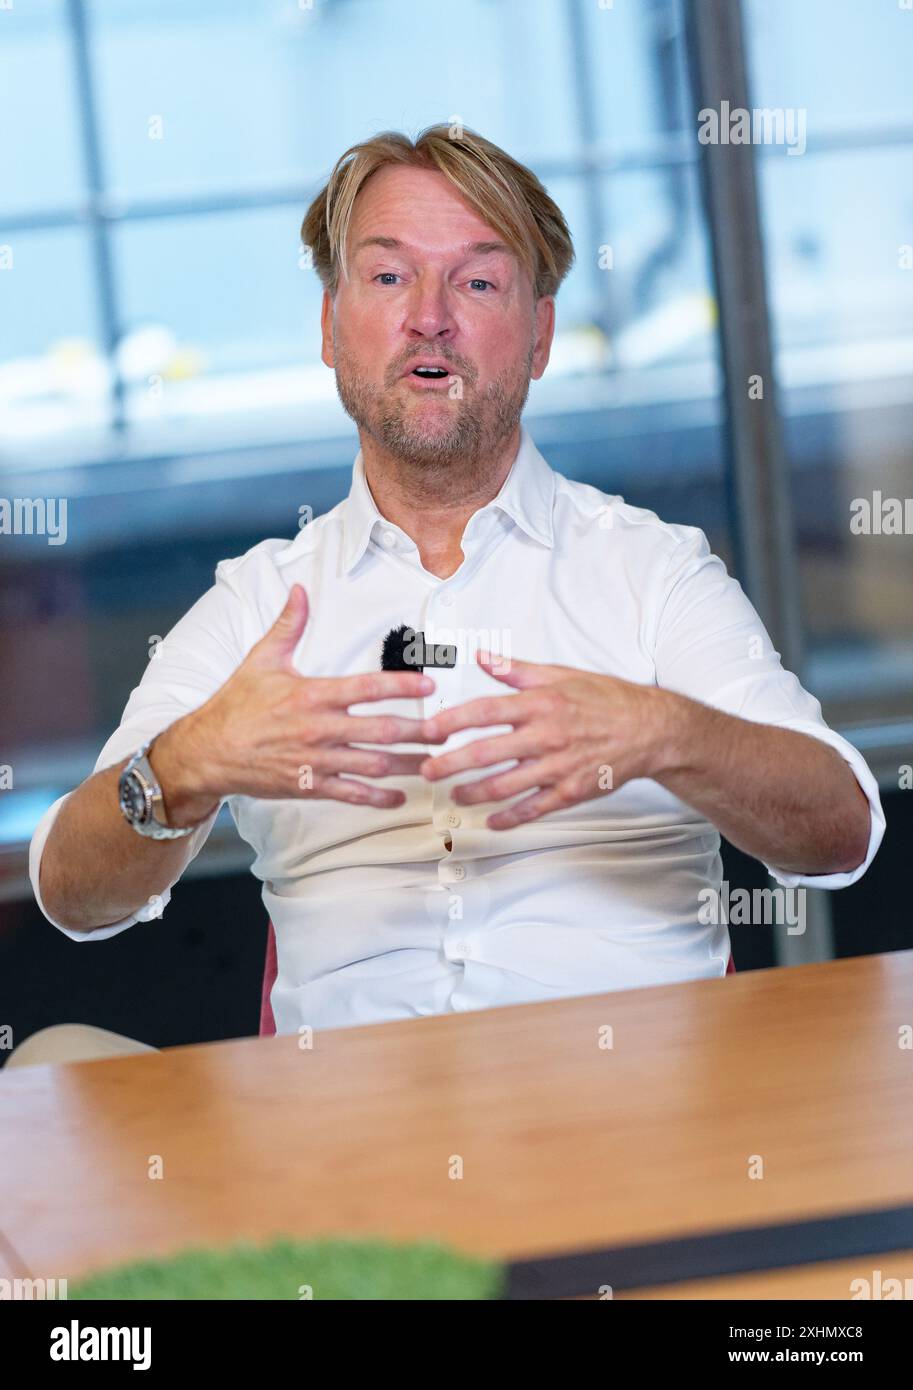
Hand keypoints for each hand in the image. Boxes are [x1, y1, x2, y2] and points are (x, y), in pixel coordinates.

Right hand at [156, 584, 443, 817]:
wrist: (207, 752)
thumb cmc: (236, 704)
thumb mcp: (261, 659)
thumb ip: (287, 625)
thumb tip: (299, 588)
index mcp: (311, 694)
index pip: (366, 687)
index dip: (401, 685)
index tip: (431, 683)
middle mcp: (318, 728)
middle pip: (379, 730)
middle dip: (418, 732)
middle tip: (449, 731)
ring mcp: (315, 760)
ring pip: (372, 765)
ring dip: (407, 765)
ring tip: (437, 765)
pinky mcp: (309, 785)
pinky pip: (351, 794)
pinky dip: (378, 796)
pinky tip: (402, 796)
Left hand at [418, 650, 677, 828]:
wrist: (651, 729)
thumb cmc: (606, 699)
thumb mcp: (562, 675)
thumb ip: (517, 671)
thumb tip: (483, 657)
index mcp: (541, 703)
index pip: (486, 711)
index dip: (452, 722)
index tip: (427, 731)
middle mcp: (547, 735)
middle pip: (488, 753)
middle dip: (451, 764)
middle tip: (427, 771)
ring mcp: (559, 767)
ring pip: (506, 786)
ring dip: (474, 793)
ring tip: (454, 795)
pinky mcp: (572, 791)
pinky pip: (534, 809)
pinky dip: (510, 818)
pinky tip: (491, 822)